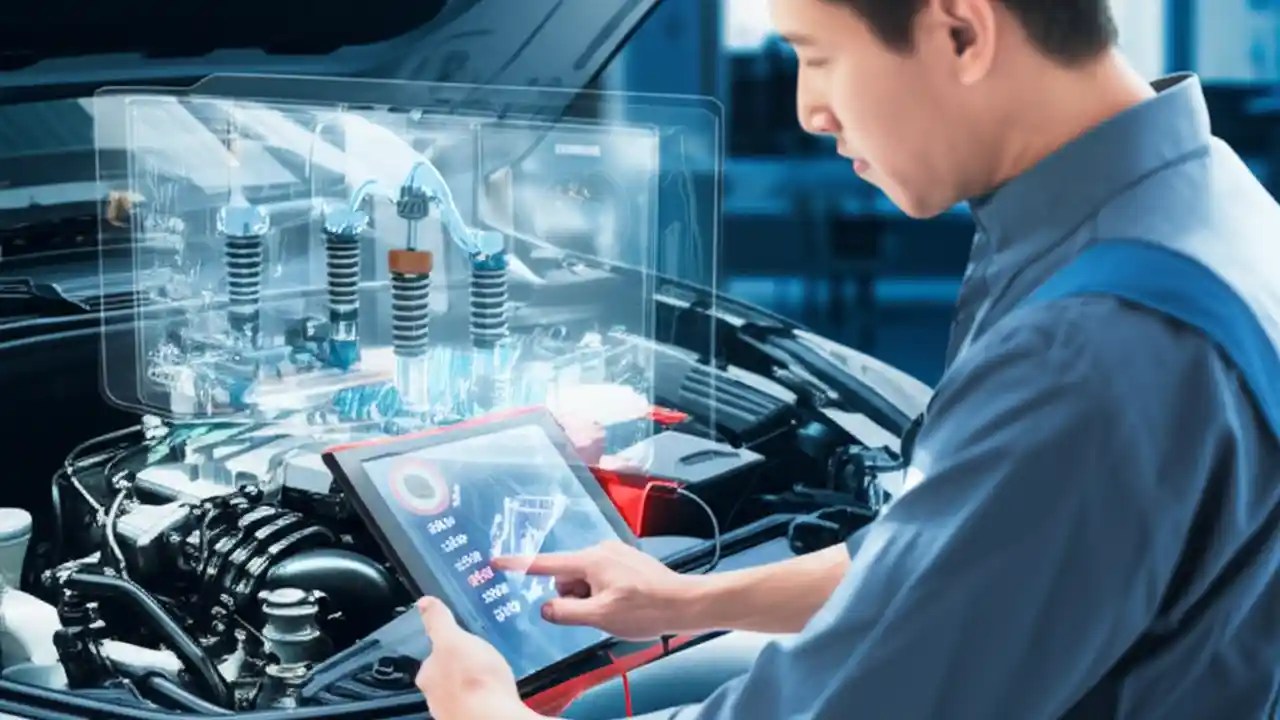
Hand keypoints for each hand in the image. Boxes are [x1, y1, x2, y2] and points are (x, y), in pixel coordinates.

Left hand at [414, 597, 543, 719]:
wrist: (491, 718)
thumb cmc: (471, 677)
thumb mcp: (454, 639)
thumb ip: (438, 622)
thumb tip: (422, 601)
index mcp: (427, 675)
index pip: (432, 659)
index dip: (447, 650)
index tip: (463, 646)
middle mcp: (434, 698)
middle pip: (445, 679)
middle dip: (459, 671)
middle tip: (479, 660)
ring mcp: (452, 715)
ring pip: (460, 696)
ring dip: (472, 688)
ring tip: (491, 678)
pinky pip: (477, 708)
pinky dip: (484, 702)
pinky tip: (497, 697)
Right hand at [493, 540, 696, 639]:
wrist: (684, 603)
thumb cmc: (645, 609)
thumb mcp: (600, 617)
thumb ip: (567, 612)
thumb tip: (546, 608)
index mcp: (590, 560)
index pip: (545, 563)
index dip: (518, 565)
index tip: (496, 561)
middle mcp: (600, 550)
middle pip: (566, 576)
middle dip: (572, 596)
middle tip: (597, 613)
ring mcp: (615, 554)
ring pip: (584, 579)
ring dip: (589, 597)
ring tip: (615, 610)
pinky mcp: (626, 562)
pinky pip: (600, 577)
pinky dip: (602, 593)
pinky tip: (622, 605)